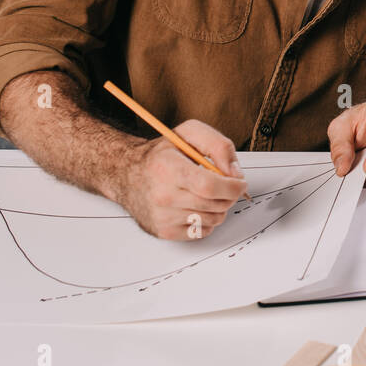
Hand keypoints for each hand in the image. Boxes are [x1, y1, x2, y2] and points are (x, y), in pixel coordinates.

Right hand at [116, 119, 247, 239]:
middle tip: (225, 186)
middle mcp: (163, 195)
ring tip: (207, 194)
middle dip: (229, 195)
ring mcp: (162, 216)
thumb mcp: (189, 133)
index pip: (210, 186)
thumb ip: (218, 146)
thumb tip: (235, 173)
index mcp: (168, 168)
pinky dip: (207, 220)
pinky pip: (201, 232)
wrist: (126, 173)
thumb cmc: (161, 155)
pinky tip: (196, 206)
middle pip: (215, 205)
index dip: (232, 186)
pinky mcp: (163, 231)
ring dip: (219, 207)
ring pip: (212, 220)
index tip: (239, 182)